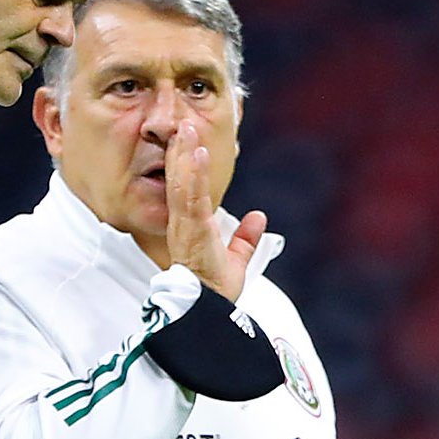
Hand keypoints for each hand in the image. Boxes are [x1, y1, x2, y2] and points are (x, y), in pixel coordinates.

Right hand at [166, 116, 267, 302]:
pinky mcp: (192, 232)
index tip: (187, 143)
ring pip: (182, 184)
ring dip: (184, 156)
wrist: (206, 313)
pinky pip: (190, 198)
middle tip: (182, 125)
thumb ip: (245, 239)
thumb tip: (258, 218)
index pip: (185, 191)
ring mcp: (186, 228)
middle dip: (180, 153)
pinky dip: (192, 175)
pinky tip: (195, 155)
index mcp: (189, 230)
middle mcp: (183, 226)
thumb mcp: (235, 261)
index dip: (185, 167)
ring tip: (186, 130)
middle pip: (179, 182)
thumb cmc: (214, 294)